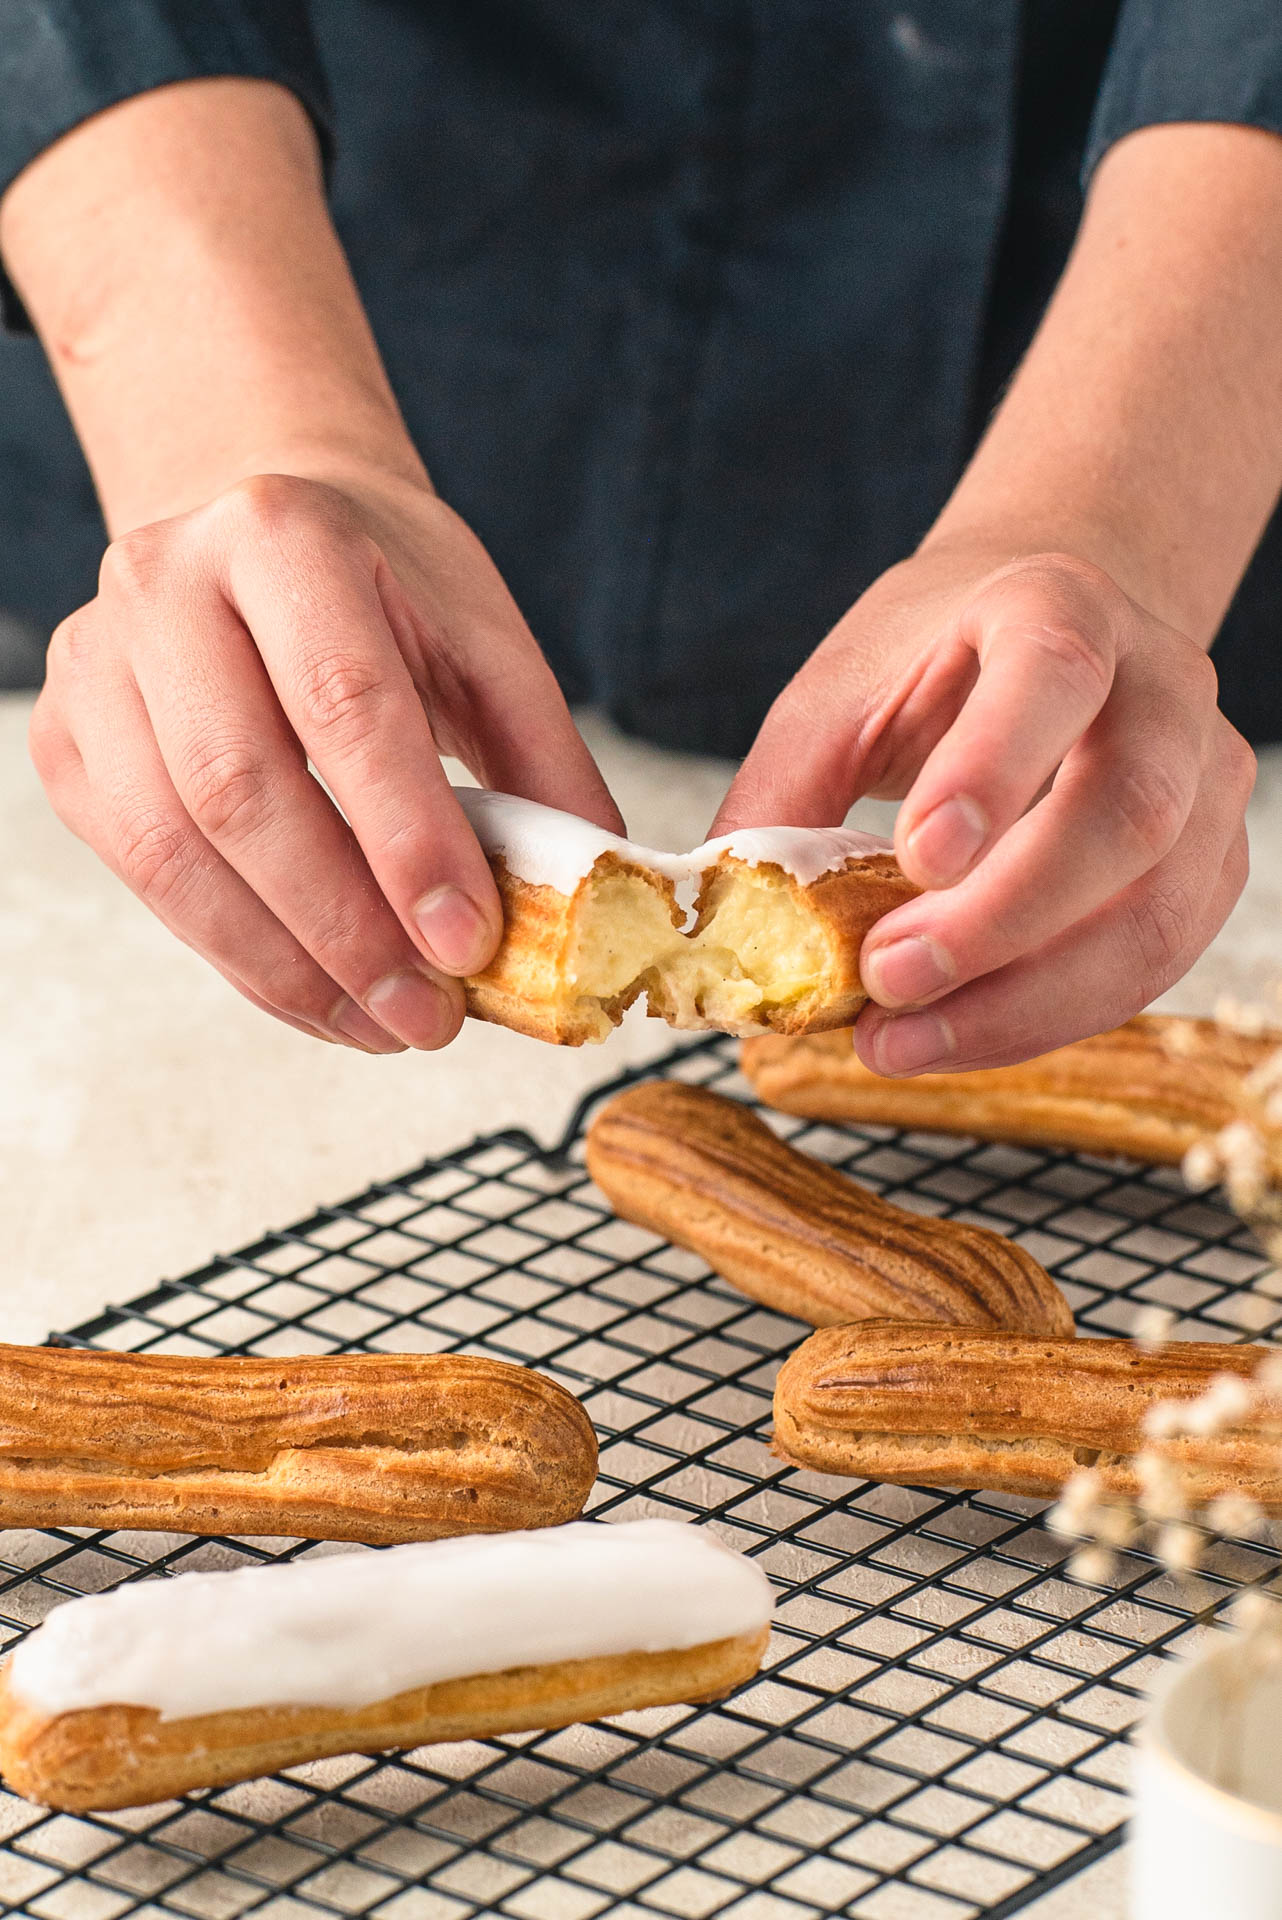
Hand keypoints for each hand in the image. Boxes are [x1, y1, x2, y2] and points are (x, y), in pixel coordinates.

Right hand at [29, 471, 620, 1050]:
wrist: (264, 532)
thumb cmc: (385, 587)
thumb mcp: (486, 643)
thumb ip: (545, 764)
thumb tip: (599, 906)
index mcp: (285, 536)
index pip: (344, 703)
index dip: (407, 838)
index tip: (469, 943)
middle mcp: (165, 585)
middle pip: (240, 789)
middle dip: (345, 928)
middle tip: (428, 1016)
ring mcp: (98, 663)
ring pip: (172, 850)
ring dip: (285, 966)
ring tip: (382, 1025)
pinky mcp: (72, 740)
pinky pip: (144, 877)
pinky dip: (238, 957)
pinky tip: (320, 996)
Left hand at [714, 546, 1253, 1071]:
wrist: (1045, 636)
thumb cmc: (930, 664)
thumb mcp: (835, 698)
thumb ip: (778, 800)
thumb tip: (718, 933)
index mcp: (1054, 604)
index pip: (1052, 671)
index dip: (994, 768)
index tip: (919, 858)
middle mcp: (1157, 683)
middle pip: (1126, 812)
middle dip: (1004, 922)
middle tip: (889, 982)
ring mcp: (1204, 776)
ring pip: (1155, 910)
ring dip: (1027, 1000)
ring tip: (903, 1039)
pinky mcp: (1211, 862)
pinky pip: (1155, 961)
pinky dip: (1053, 1015)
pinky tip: (960, 1033)